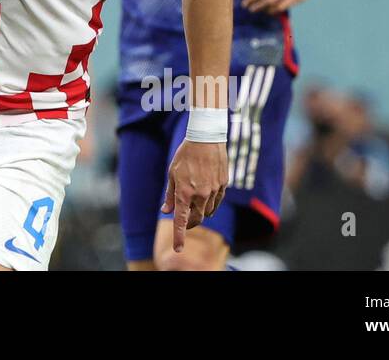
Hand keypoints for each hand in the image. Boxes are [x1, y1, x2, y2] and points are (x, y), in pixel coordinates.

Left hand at [161, 138, 227, 252]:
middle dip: (190, 223)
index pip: (180, 220)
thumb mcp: (172, 173)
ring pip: (208, 211)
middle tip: (184, 221)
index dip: (179, 236)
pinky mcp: (223, 185)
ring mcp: (213, 191)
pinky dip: (210, 204)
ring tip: (194, 201)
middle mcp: (200, 194)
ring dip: (200, 212)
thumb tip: (166, 211)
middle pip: (197, 219)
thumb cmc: (185, 155)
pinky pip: (216, 202)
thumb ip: (170, 195)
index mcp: (184, 192)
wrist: (205, 139)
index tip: (179, 249)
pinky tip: (206, 196)